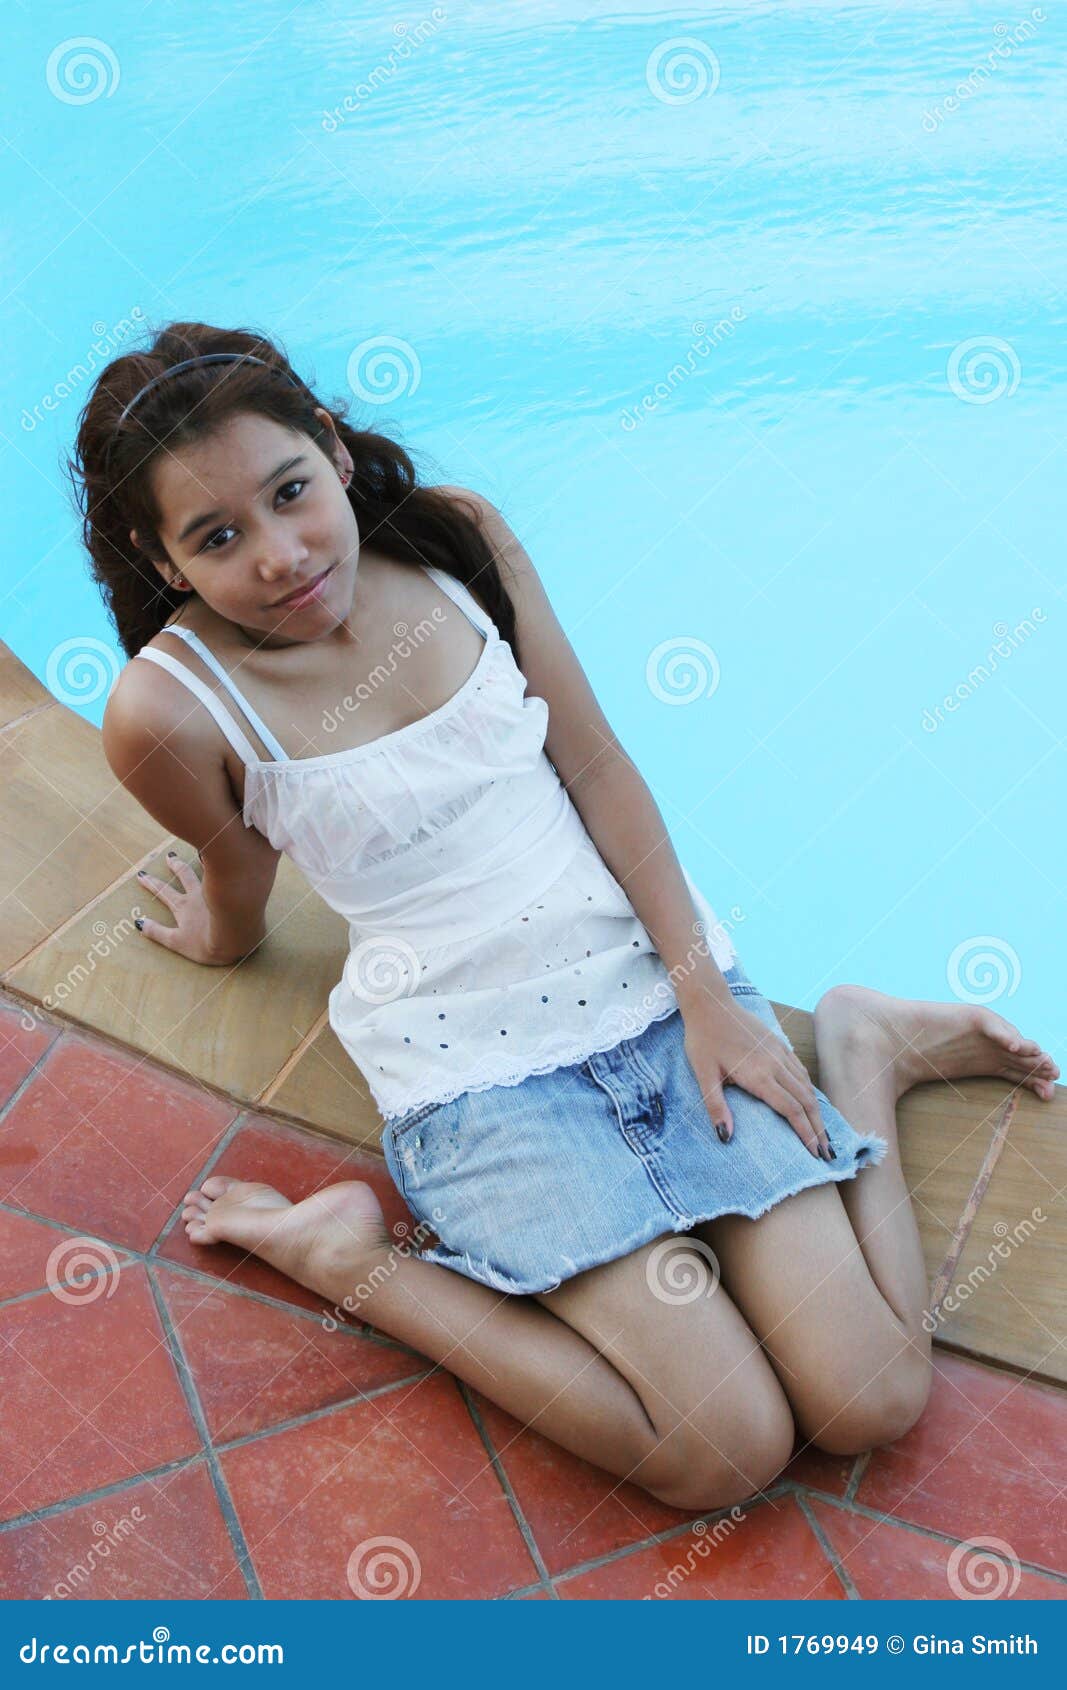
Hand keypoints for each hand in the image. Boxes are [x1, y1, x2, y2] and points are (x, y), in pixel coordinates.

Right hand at [132, 851, 227, 965]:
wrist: (237, 937)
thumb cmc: (207, 943)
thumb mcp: (176, 941)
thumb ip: (157, 932)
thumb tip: (139, 923)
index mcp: (184, 907)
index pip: (164, 892)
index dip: (151, 883)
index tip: (141, 874)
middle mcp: (199, 895)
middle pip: (184, 876)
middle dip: (174, 866)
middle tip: (169, 856)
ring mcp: (218, 892)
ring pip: (205, 871)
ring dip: (203, 863)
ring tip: (199, 853)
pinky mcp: (234, 893)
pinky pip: (228, 873)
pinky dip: (225, 866)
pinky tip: (230, 858)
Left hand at [682, 998, 831, 1159]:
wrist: (710, 1003)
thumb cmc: (703, 1040)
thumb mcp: (702, 1075)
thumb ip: (715, 1106)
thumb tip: (725, 1137)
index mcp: (758, 1075)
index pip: (791, 1109)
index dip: (806, 1133)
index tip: (816, 1154)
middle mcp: (775, 1064)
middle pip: (806, 1101)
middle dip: (819, 1129)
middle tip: (828, 1154)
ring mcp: (779, 1052)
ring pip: (807, 1086)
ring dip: (818, 1112)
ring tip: (823, 1134)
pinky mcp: (778, 1044)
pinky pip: (800, 1071)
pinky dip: (810, 1091)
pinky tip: (811, 1102)